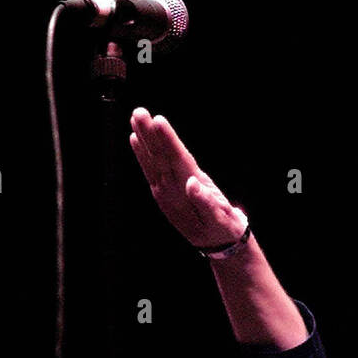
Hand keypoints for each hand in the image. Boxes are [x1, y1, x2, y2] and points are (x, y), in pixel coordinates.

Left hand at [129, 108, 247, 249]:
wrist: (218, 245)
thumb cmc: (223, 228)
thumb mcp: (220, 220)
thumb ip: (206, 202)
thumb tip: (192, 182)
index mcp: (186, 194)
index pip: (176, 161)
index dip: (167, 141)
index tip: (158, 121)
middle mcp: (172, 192)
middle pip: (160, 158)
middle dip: (149, 135)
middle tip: (138, 112)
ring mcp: (165, 193)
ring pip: (153, 161)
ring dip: (143, 139)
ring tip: (135, 118)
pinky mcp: (163, 194)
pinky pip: (151, 170)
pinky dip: (142, 155)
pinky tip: (135, 140)